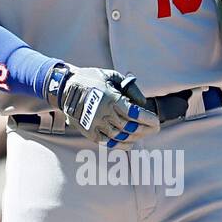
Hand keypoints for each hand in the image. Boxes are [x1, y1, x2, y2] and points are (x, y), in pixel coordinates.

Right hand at [44, 63, 159, 146]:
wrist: (65, 88)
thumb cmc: (91, 79)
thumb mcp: (112, 76)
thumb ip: (129, 89)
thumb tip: (142, 103)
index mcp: (111, 98)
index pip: (134, 113)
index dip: (148, 119)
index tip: (156, 122)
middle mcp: (104, 113)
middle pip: (130, 126)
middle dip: (146, 129)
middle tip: (154, 129)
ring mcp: (95, 124)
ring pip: (121, 136)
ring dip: (135, 137)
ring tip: (143, 134)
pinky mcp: (89, 132)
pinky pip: (108, 143)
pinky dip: (121, 144)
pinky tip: (129, 142)